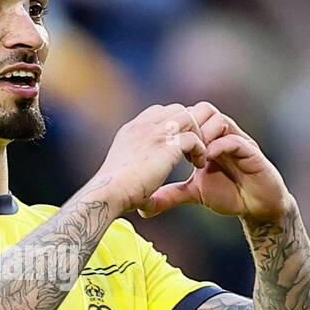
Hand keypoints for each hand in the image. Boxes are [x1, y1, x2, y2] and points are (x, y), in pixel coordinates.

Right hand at [92, 104, 208, 214]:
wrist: (109, 192)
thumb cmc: (114, 191)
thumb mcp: (123, 174)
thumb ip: (135, 174)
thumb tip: (143, 200)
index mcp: (132, 129)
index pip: (160, 111)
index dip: (174, 125)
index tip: (178, 147)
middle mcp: (144, 126)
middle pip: (178, 109)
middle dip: (190, 127)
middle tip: (191, 151)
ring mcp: (155, 133)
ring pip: (189, 118)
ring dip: (198, 136)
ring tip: (196, 157)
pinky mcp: (167, 146)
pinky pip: (194, 138)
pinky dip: (201, 150)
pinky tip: (198, 164)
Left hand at [139, 103, 291, 222]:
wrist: (258, 207)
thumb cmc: (229, 195)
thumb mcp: (194, 193)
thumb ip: (171, 194)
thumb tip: (143, 206)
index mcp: (208, 139)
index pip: (189, 117)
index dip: (175, 126)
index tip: (162, 143)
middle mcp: (223, 135)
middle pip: (203, 110)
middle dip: (188, 125)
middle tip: (176, 145)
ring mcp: (238, 141)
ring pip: (219, 120)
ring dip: (203, 134)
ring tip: (191, 154)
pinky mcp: (252, 152)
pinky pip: (235, 140)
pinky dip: (219, 146)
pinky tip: (206, 160)